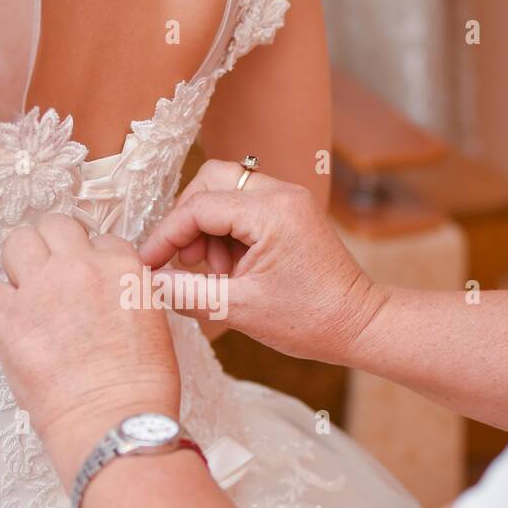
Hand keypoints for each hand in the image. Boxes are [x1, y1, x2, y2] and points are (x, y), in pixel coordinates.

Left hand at [0, 214, 180, 481]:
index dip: (92, 261)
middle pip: (54, 226)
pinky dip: (1, 307)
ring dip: (22, 263)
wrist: (114, 419)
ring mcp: (40, 289)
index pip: (100, 240)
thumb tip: (103, 292)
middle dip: (52, 247)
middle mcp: (80, 267)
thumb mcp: (152, 321)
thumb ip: (125, 292)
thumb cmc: (141, 385)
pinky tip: (15, 327)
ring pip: (17, 242)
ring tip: (29, 292)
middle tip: (52, 274)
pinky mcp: (7, 318)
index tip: (88, 282)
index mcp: (122, 267)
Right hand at [139, 160, 384, 365]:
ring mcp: (288, 200)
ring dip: (207, 227)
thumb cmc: (310, 321)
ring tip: (216, 272)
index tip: (148, 264)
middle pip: (210, 181)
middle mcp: (282, 194)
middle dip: (187, 220)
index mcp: (272, 213)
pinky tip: (230, 268)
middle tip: (185, 261)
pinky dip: (226, 231)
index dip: (166, 235)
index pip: (199, 207)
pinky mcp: (290, 213)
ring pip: (225, 191)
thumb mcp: (239, 310)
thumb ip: (187, 292)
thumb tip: (147, 282)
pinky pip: (243, 206)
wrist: (359, 325)